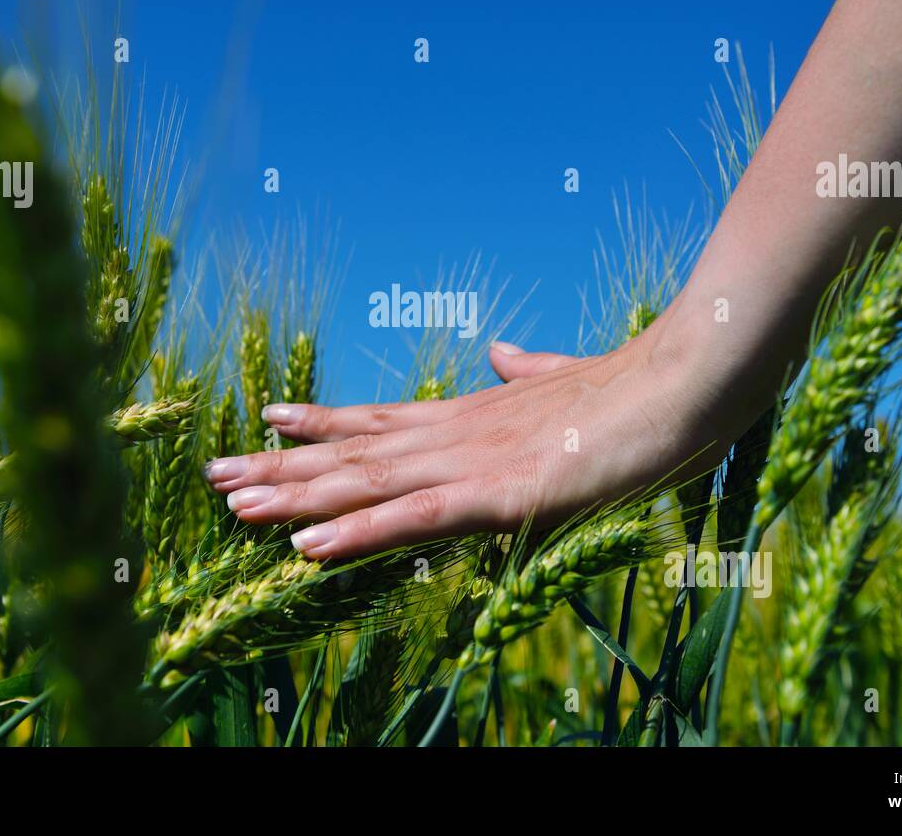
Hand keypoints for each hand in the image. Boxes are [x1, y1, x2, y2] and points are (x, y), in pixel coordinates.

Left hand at [205, 317, 728, 559]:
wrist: (689, 378)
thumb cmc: (637, 388)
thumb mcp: (569, 383)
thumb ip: (529, 370)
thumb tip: (500, 352)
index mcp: (472, 416)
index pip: (380, 422)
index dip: (321, 427)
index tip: (267, 423)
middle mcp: (456, 434)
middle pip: (353, 454)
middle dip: (280, 468)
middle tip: (212, 473)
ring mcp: (473, 462)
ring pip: (366, 483)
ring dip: (295, 498)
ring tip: (231, 504)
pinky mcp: (501, 494)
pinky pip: (413, 520)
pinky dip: (355, 533)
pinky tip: (305, 548)